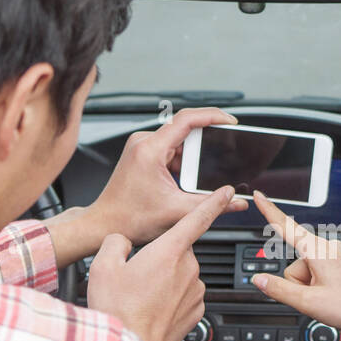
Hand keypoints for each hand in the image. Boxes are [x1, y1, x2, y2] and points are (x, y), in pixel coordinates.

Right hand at [87, 185, 235, 340]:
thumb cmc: (119, 311)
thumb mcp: (102, 266)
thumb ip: (116, 243)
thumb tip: (123, 242)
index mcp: (169, 251)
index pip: (197, 219)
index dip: (213, 203)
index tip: (227, 193)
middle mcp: (188, 269)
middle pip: (178, 251)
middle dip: (161, 258)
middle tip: (136, 276)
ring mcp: (195, 291)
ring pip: (181, 275)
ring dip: (165, 280)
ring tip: (142, 298)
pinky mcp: (197, 311)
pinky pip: (185, 296)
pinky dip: (171, 299)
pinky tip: (153, 309)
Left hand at [91, 108, 246, 246]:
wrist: (105, 224)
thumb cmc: (129, 218)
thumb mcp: (178, 212)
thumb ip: (211, 206)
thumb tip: (235, 201)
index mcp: (150, 149)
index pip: (187, 119)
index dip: (213, 116)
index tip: (231, 121)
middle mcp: (143, 142)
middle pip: (185, 131)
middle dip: (204, 146)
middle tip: (216, 163)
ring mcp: (141, 147)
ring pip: (178, 142)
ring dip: (191, 159)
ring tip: (189, 182)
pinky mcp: (142, 154)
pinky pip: (169, 150)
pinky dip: (181, 163)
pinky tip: (182, 181)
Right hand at [248, 190, 340, 328]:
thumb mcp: (308, 302)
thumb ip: (279, 289)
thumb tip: (258, 280)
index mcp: (318, 251)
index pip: (286, 227)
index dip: (269, 212)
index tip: (258, 196)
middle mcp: (328, 247)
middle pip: (296, 263)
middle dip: (299, 282)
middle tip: (317, 298)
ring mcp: (337, 253)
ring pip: (308, 269)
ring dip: (312, 285)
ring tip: (330, 297)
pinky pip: (321, 270)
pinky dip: (322, 283)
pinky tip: (335, 294)